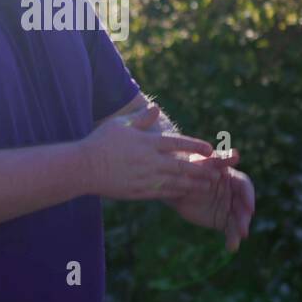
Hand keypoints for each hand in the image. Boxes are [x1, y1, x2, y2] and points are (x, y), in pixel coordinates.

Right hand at [80, 103, 215, 200]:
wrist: (84, 168)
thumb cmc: (100, 142)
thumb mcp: (121, 125)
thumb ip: (141, 118)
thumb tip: (157, 108)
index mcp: (147, 142)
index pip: (178, 144)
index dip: (195, 146)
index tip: (209, 149)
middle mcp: (150, 161)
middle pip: (182, 166)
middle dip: (201, 170)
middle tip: (217, 173)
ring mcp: (145, 178)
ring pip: (176, 183)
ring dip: (194, 184)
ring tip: (208, 186)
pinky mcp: (139, 192)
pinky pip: (163, 193)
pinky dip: (177, 193)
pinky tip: (186, 194)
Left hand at [164, 152, 255, 253]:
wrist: (176, 185)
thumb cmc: (191, 168)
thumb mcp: (204, 162)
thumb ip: (220, 160)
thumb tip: (236, 154)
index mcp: (233, 178)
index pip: (245, 187)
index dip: (248, 197)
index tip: (250, 207)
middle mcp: (234, 194)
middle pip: (243, 206)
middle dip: (244, 217)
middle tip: (243, 227)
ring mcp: (229, 209)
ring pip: (238, 220)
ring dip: (240, 230)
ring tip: (239, 239)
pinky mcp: (222, 221)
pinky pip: (230, 231)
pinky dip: (232, 239)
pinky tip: (232, 247)